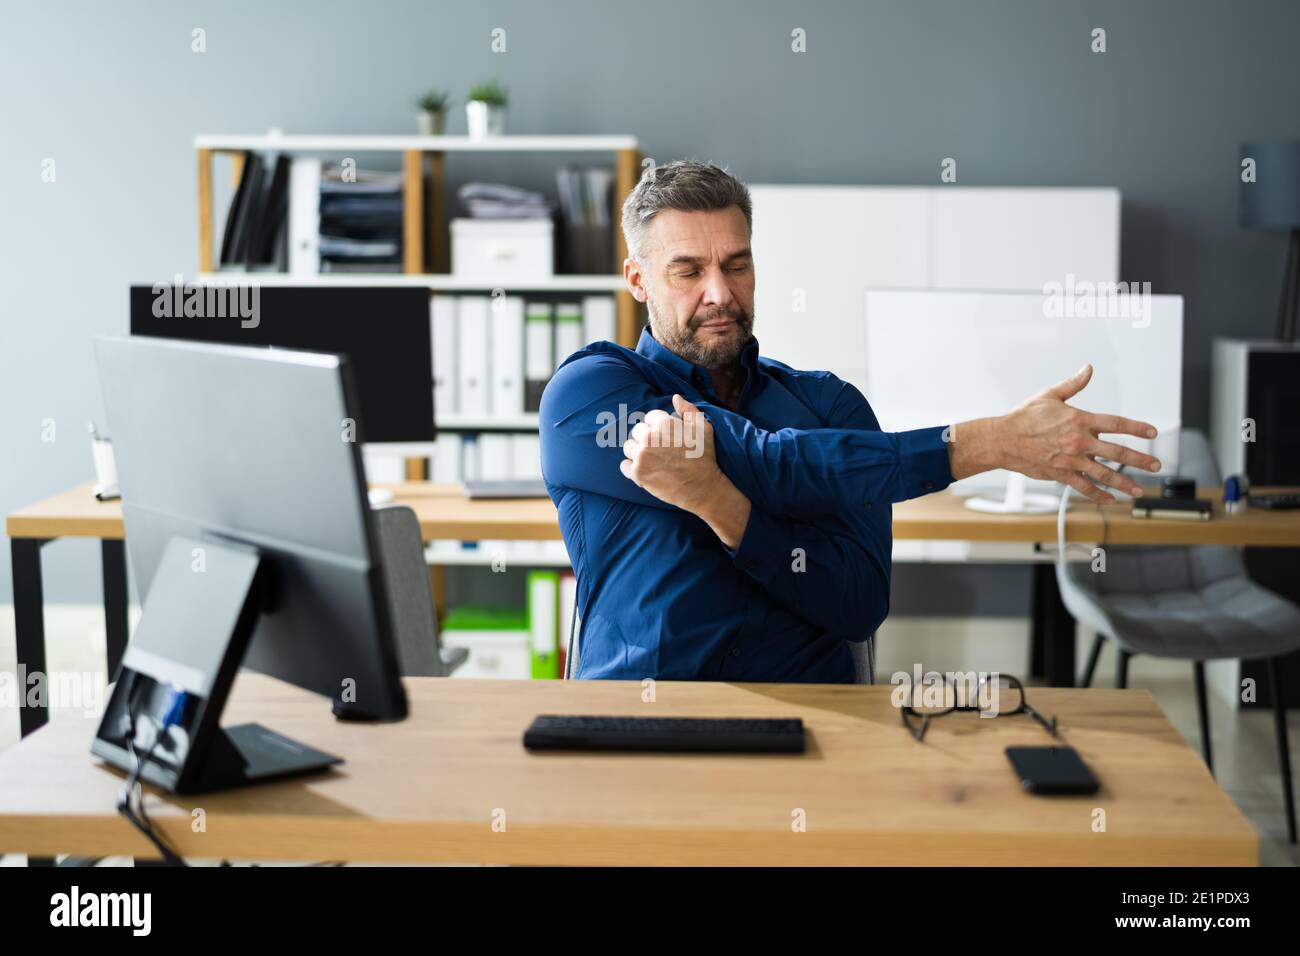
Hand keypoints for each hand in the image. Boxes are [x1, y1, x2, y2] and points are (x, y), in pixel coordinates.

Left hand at [620, 395, 750, 545]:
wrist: (703, 488)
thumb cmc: (705, 457)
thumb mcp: (704, 428)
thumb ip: (688, 410)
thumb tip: (675, 398)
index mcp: (664, 423)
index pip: (649, 417)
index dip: (658, 427)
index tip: (667, 438)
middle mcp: (649, 437)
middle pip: (637, 431)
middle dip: (646, 438)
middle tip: (660, 450)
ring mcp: (642, 456)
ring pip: (629, 447)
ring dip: (637, 452)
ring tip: (652, 460)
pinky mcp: (637, 473)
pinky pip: (624, 465)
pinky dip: (632, 468)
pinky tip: (646, 470)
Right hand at [948, 364, 1161, 504]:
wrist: (1003, 440)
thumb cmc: (1024, 417)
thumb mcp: (1050, 395)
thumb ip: (1073, 384)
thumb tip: (1088, 369)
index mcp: (1079, 420)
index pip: (1116, 423)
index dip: (1137, 428)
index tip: (1152, 433)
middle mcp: (1079, 441)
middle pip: (1118, 452)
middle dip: (1140, 460)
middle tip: (1156, 466)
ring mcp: (1072, 460)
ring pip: (1104, 474)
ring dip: (1124, 483)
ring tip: (1138, 490)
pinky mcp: (1061, 474)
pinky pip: (1084, 487)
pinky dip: (1098, 494)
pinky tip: (1110, 499)